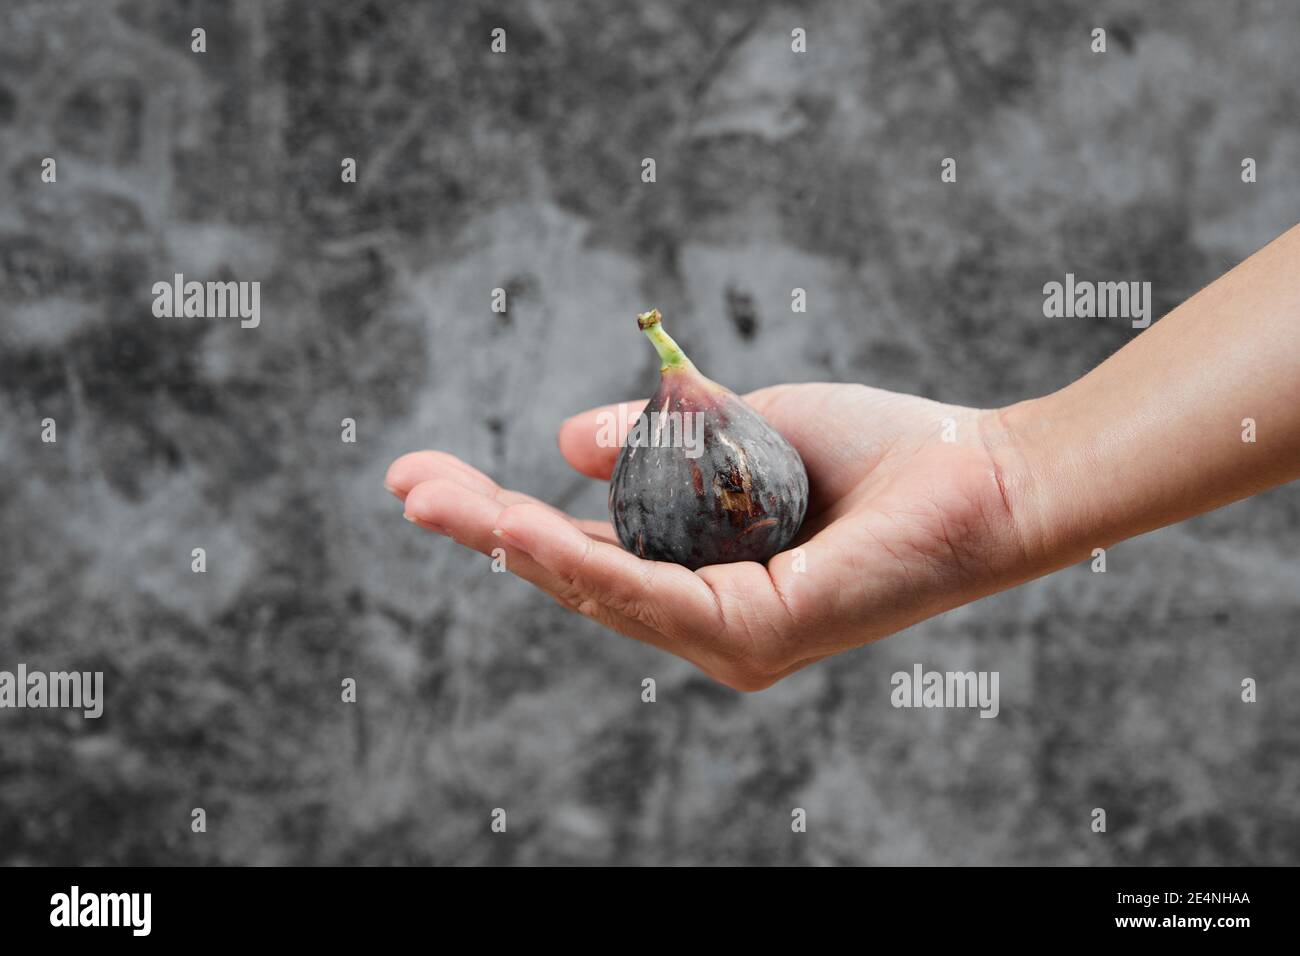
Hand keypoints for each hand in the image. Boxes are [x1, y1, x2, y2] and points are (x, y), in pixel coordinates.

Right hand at [384, 383, 1029, 690]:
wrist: (981, 473)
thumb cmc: (875, 455)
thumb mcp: (741, 431)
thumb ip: (658, 441)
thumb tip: (566, 442)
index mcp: (700, 578)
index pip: (585, 551)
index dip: (503, 516)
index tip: (428, 477)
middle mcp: (706, 621)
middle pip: (574, 575)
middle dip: (483, 528)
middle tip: (404, 483)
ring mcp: (729, 638)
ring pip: (597, 587)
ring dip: (509, 541)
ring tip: (431, 496)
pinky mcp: (759, 636)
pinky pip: (650, 592)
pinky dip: (579, 558)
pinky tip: (515, 527)